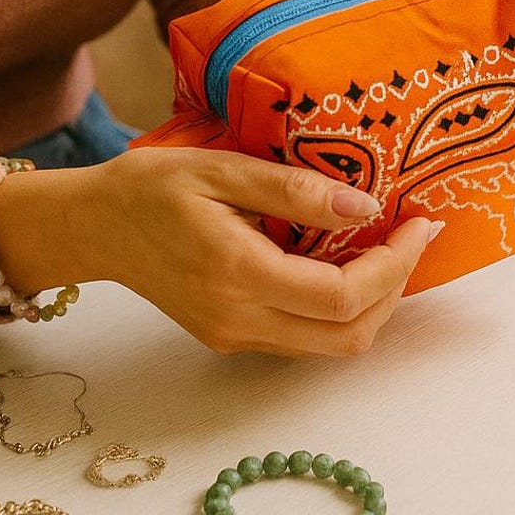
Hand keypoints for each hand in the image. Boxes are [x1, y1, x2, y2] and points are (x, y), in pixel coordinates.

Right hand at [89, 147, 436, 357]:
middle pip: (347, 337)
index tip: (419, 223)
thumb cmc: (152, 185)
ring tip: (385, 249)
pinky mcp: (229, 337)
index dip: (393, 265)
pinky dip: (337, 308)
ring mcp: (234, 336)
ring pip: (329, 346)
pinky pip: (302, 336)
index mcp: (238, 272)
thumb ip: (294, 190)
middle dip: (394, 290)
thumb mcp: (221, 169)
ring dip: (370, 304)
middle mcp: (240, 319)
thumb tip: (365, 209)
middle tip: (411, 238)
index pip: (342, 296)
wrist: (95, 226)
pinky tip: (341, 262)